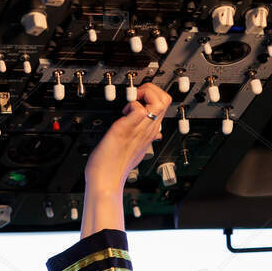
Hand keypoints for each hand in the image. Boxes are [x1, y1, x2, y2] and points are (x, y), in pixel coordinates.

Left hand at [84, 81, 171, 197]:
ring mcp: (139, 130)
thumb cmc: (115, 166)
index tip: (139, 100)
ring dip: (144, 94)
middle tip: (136, 97)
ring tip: (131, 104)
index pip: (164, 106)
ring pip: (159, 102)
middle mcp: (148, 130)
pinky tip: (122, 113)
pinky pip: (139, 109)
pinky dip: (131, 105)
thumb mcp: (136, 150)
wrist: (106, 180)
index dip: (154, 96)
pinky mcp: (125, 129)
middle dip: (152, 90)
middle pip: (165, 100)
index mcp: (150, 133)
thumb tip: (155, 134)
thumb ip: (145, 139)